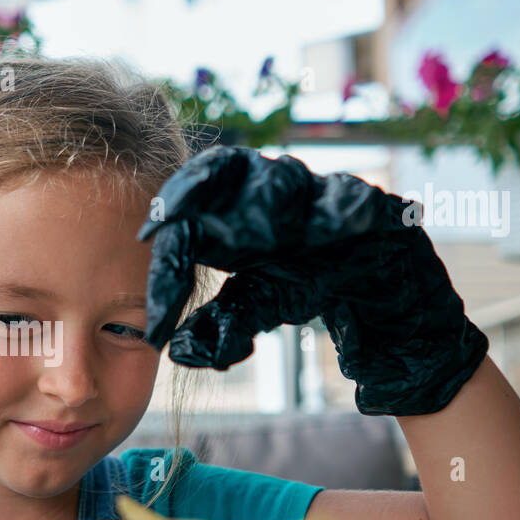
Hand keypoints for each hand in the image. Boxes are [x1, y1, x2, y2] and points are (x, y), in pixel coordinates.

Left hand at [137, 146, 487, 415]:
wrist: (378, 292)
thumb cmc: (309, 285)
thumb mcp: (258, 308)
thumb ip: (220, 326)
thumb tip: (179, 350)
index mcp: (233, 213)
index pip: (191, 207)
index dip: (165, 219)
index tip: (142, 239)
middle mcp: (268, 193)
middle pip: (226, 169)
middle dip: (197, 185)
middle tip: (171, 211)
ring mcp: (314, 191)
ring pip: (285, 178)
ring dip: (265, 197)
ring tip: (253, 223)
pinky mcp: (364, 200)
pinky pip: (351, 199)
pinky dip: (344, 208)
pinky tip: (341, 220)